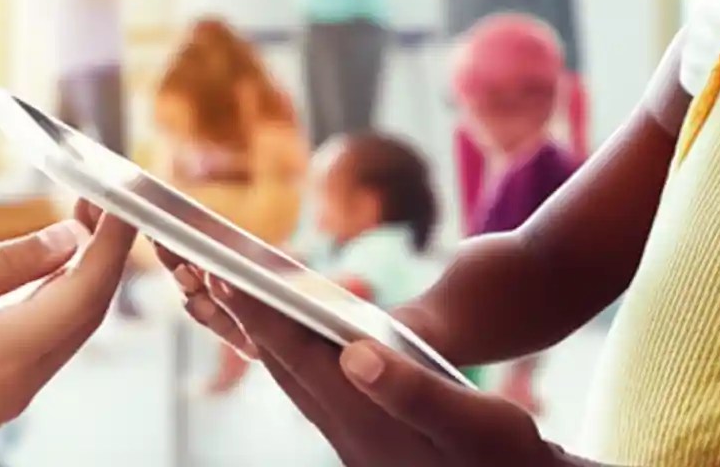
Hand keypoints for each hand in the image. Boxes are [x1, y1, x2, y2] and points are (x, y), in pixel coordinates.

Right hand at [0, 203, 136, 444]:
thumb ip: (7, 261)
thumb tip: (70, 239)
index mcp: (2, 358)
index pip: (85, 294)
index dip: (113, 245)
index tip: (125, 202)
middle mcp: (14, 390)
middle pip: (84, 317)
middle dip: (103, 259)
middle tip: (103, 203)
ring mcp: (3, 401)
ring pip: (65, 332)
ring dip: (80, 279)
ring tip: (82, 222)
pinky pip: (39, 346)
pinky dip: (52, 304)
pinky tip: (50, 266)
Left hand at [168, 268, 578, 466]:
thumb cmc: (507, 457)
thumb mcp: (476, 421)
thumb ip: (412, 391)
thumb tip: (353, 354)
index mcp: (367, 420)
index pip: (297, 357)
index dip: (258, 313)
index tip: (222, 275)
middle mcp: (348, 431)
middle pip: (282, 366)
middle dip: (245, 318)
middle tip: (212, 272)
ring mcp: (354, 437)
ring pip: (294, 379)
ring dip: (264, 337)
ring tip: (237, 297)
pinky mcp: (365, 438)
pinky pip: (313, 388)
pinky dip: (294, 356)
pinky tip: (296, 341)